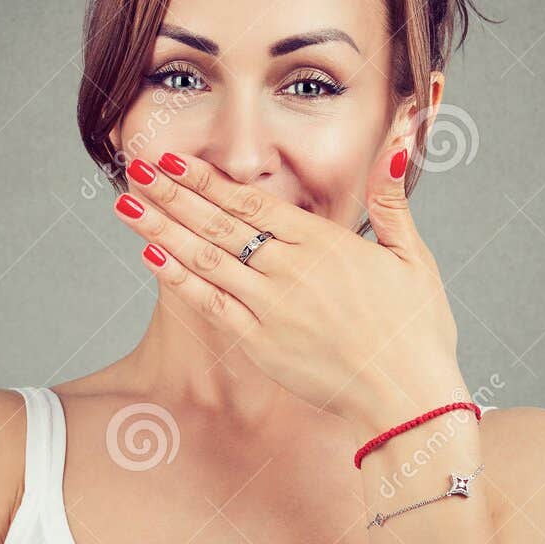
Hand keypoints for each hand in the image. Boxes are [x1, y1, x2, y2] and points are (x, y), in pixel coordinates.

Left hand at [112, 147, 465, 435]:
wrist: (408, 399)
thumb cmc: (417, 330)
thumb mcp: (413, 257)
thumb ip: (391, 200)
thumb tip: (398, 143)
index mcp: (325, 243)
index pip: (252, 202)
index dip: (208, 179)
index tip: (175, 159)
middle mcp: (291, 270)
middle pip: (219, 224)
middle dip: (173, 194)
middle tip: (136, 167)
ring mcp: (271, 308)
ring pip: (206, 259)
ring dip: (163, 229)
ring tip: (127, 203)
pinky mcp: (260, 345)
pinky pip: (210, 304)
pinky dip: (179, 278)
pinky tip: (151, 255)